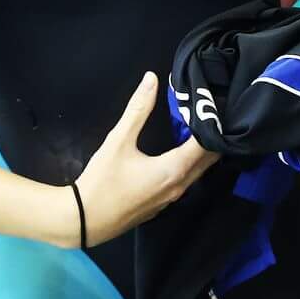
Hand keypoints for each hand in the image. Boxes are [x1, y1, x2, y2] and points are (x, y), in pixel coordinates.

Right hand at [71, 73, 216, 246]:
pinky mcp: (162, 205)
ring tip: (199, 127)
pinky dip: (189, 165)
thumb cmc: (102, 180)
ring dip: (201, 151)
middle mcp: (180, 186)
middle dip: (213, 136)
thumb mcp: (118, 140)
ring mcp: (171, 199)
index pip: (207, 143)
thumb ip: (138, 109)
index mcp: (174, 169)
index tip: (216, 104)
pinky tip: (180, 151)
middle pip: (208, 159)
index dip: (213, 123)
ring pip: (197, 172)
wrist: (84, 220)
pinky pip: (185, 181)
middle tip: (212, 112)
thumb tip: (152, 78)